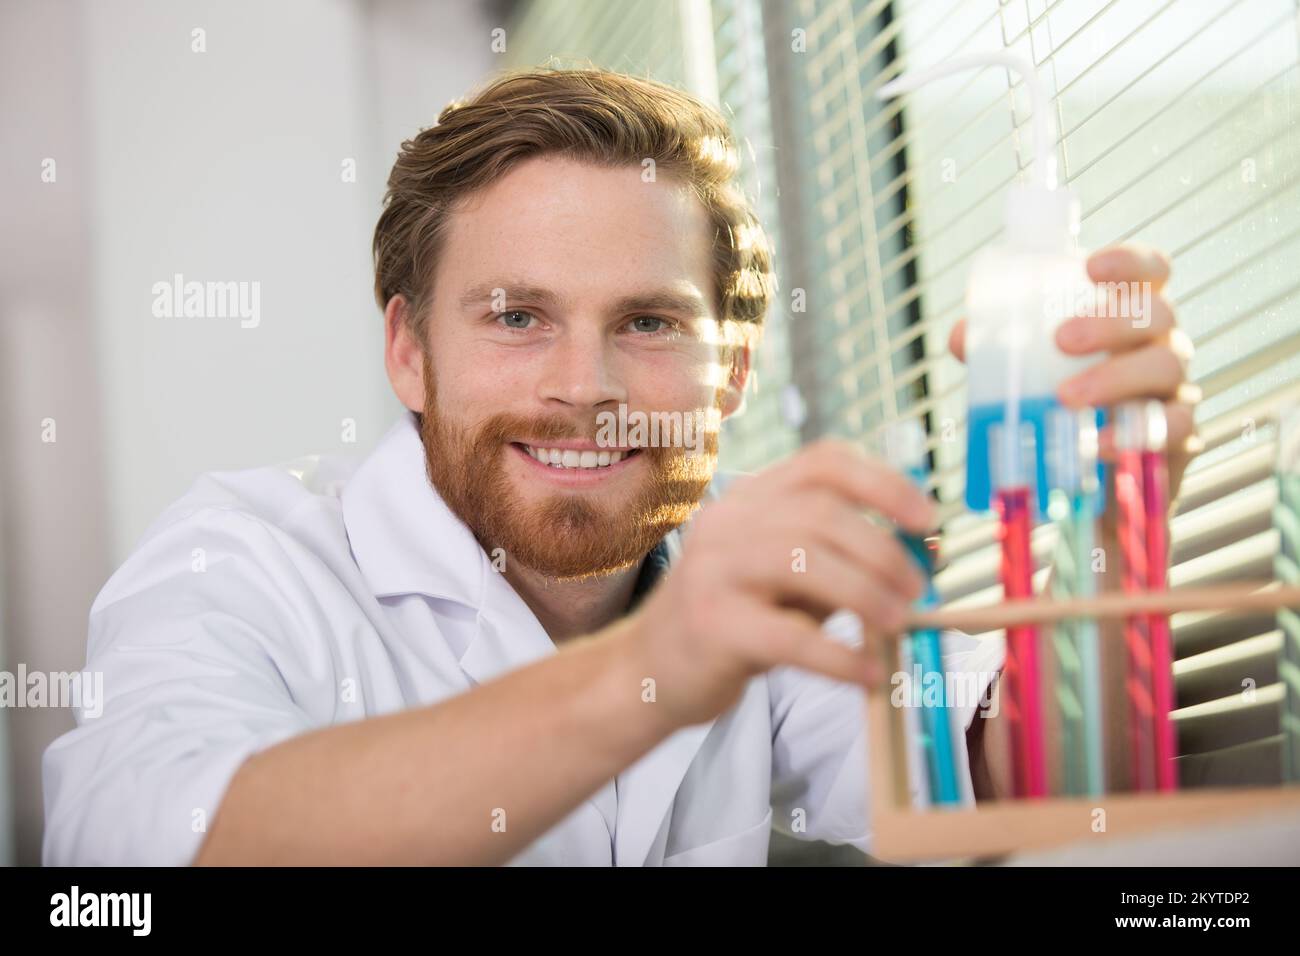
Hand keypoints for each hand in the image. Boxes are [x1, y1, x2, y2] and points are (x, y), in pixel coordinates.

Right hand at [621, 439, 934, 728]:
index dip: (884, 481)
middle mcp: (726, 522)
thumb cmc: (733, 620)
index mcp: (750, 498)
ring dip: (866, 594)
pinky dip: (840, 656)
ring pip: (805, 562)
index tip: (928, 518)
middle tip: (916, 591)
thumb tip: (922, 556)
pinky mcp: (710, 626)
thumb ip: (839, 558)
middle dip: (883, 551)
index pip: (823, 461)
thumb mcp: (784, 576)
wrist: (649, 671)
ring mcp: (712, 571)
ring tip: (898, 625)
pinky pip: (789, 636)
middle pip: (821, 513)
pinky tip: (866, 673)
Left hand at [949, 244, 1200, 499]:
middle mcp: (1162, 345)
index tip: (1092, 269)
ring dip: (1114, 377)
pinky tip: (1094, 443)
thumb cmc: (1062, 413)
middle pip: (1157, 314)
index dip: (1130, 262)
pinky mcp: (1181, 438)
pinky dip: (1131, 434)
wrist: (1091, 488)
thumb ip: (996, 354)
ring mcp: (1175, 389)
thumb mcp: (1027, 378)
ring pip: (1165, 366)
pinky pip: (1171, 428)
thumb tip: (963, 337)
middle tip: (1062, 340)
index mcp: (1130, 318)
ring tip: (1066, 397)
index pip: (1149, 273)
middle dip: (1109, 322)